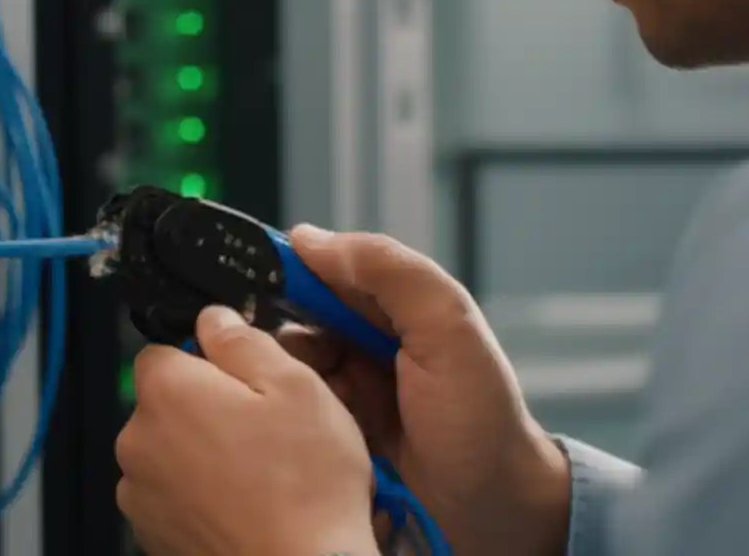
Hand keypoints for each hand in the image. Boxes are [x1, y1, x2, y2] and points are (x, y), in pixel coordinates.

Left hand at [115, 306, 380, 555]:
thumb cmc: (305, 482)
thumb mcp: (296, 386)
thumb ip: (243, 341)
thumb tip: (212, 318)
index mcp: (165, 391)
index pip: (166, 350)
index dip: (210, 361)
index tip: (249, 383)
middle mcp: (136, 440)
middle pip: (167, 403)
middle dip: (207, 409)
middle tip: (265, 432)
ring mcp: (139, 494)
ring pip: (170, 451)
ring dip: (203, 455)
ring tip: (260, 476)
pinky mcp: (152, 535)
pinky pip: (174, 495)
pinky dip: (201, 496)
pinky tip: (245, 506)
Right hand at [283, 226, 570, 555]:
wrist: (493, 510)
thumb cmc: (482, 420)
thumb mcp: (448, 327)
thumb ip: (391, 271)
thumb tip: (311, 239)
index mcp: (394, 305)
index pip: (327, 268)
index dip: (290, 269)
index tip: (255, 278)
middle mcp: (364, 341)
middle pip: (295, 316)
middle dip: (277, 328)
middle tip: (269, 348)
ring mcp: (346, 388)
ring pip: (285, 364)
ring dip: (279, 373)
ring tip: (288, 389)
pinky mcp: (331, 430)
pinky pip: (289, 408)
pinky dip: (282, 409)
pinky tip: (286, 418)